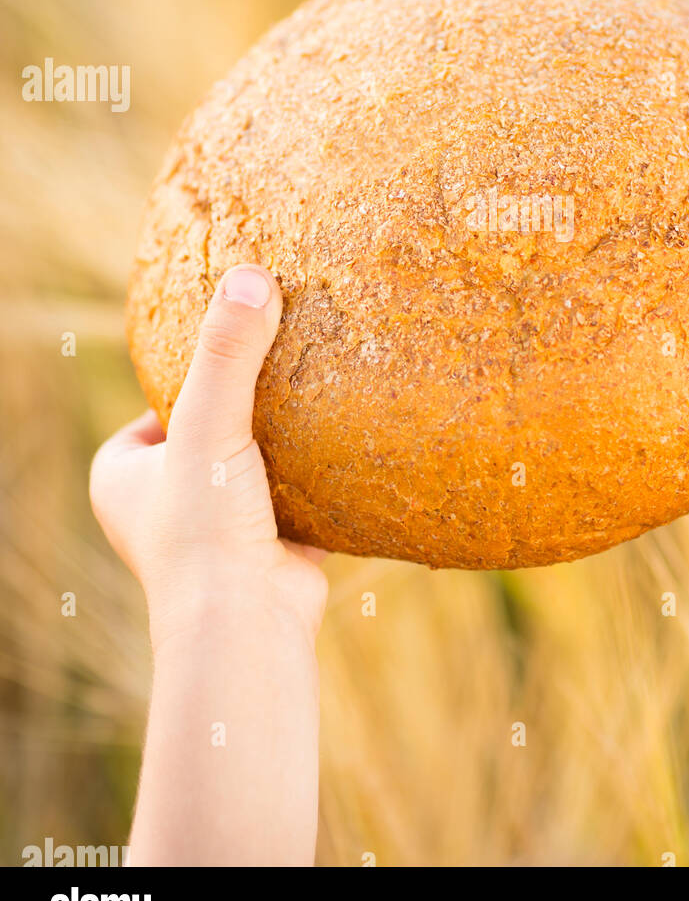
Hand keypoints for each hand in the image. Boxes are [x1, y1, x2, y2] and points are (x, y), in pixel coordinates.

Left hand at [91, 265, 327, 649]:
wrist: (248, 627)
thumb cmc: (206, 531)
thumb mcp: (210, 425)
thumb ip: (228, 352)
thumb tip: (250, 274)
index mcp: (123, 476)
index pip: (160, 403)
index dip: (199, 372)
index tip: (242, 344)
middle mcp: (162, 505)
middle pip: (211, 431)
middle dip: (250, 406)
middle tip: (293, 362)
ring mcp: (217, 530)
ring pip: (254, 465)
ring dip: (287, 441)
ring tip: (324, 395)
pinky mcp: (268, 550)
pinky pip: (296, 496)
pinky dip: (320, 476)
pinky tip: (352, 443)